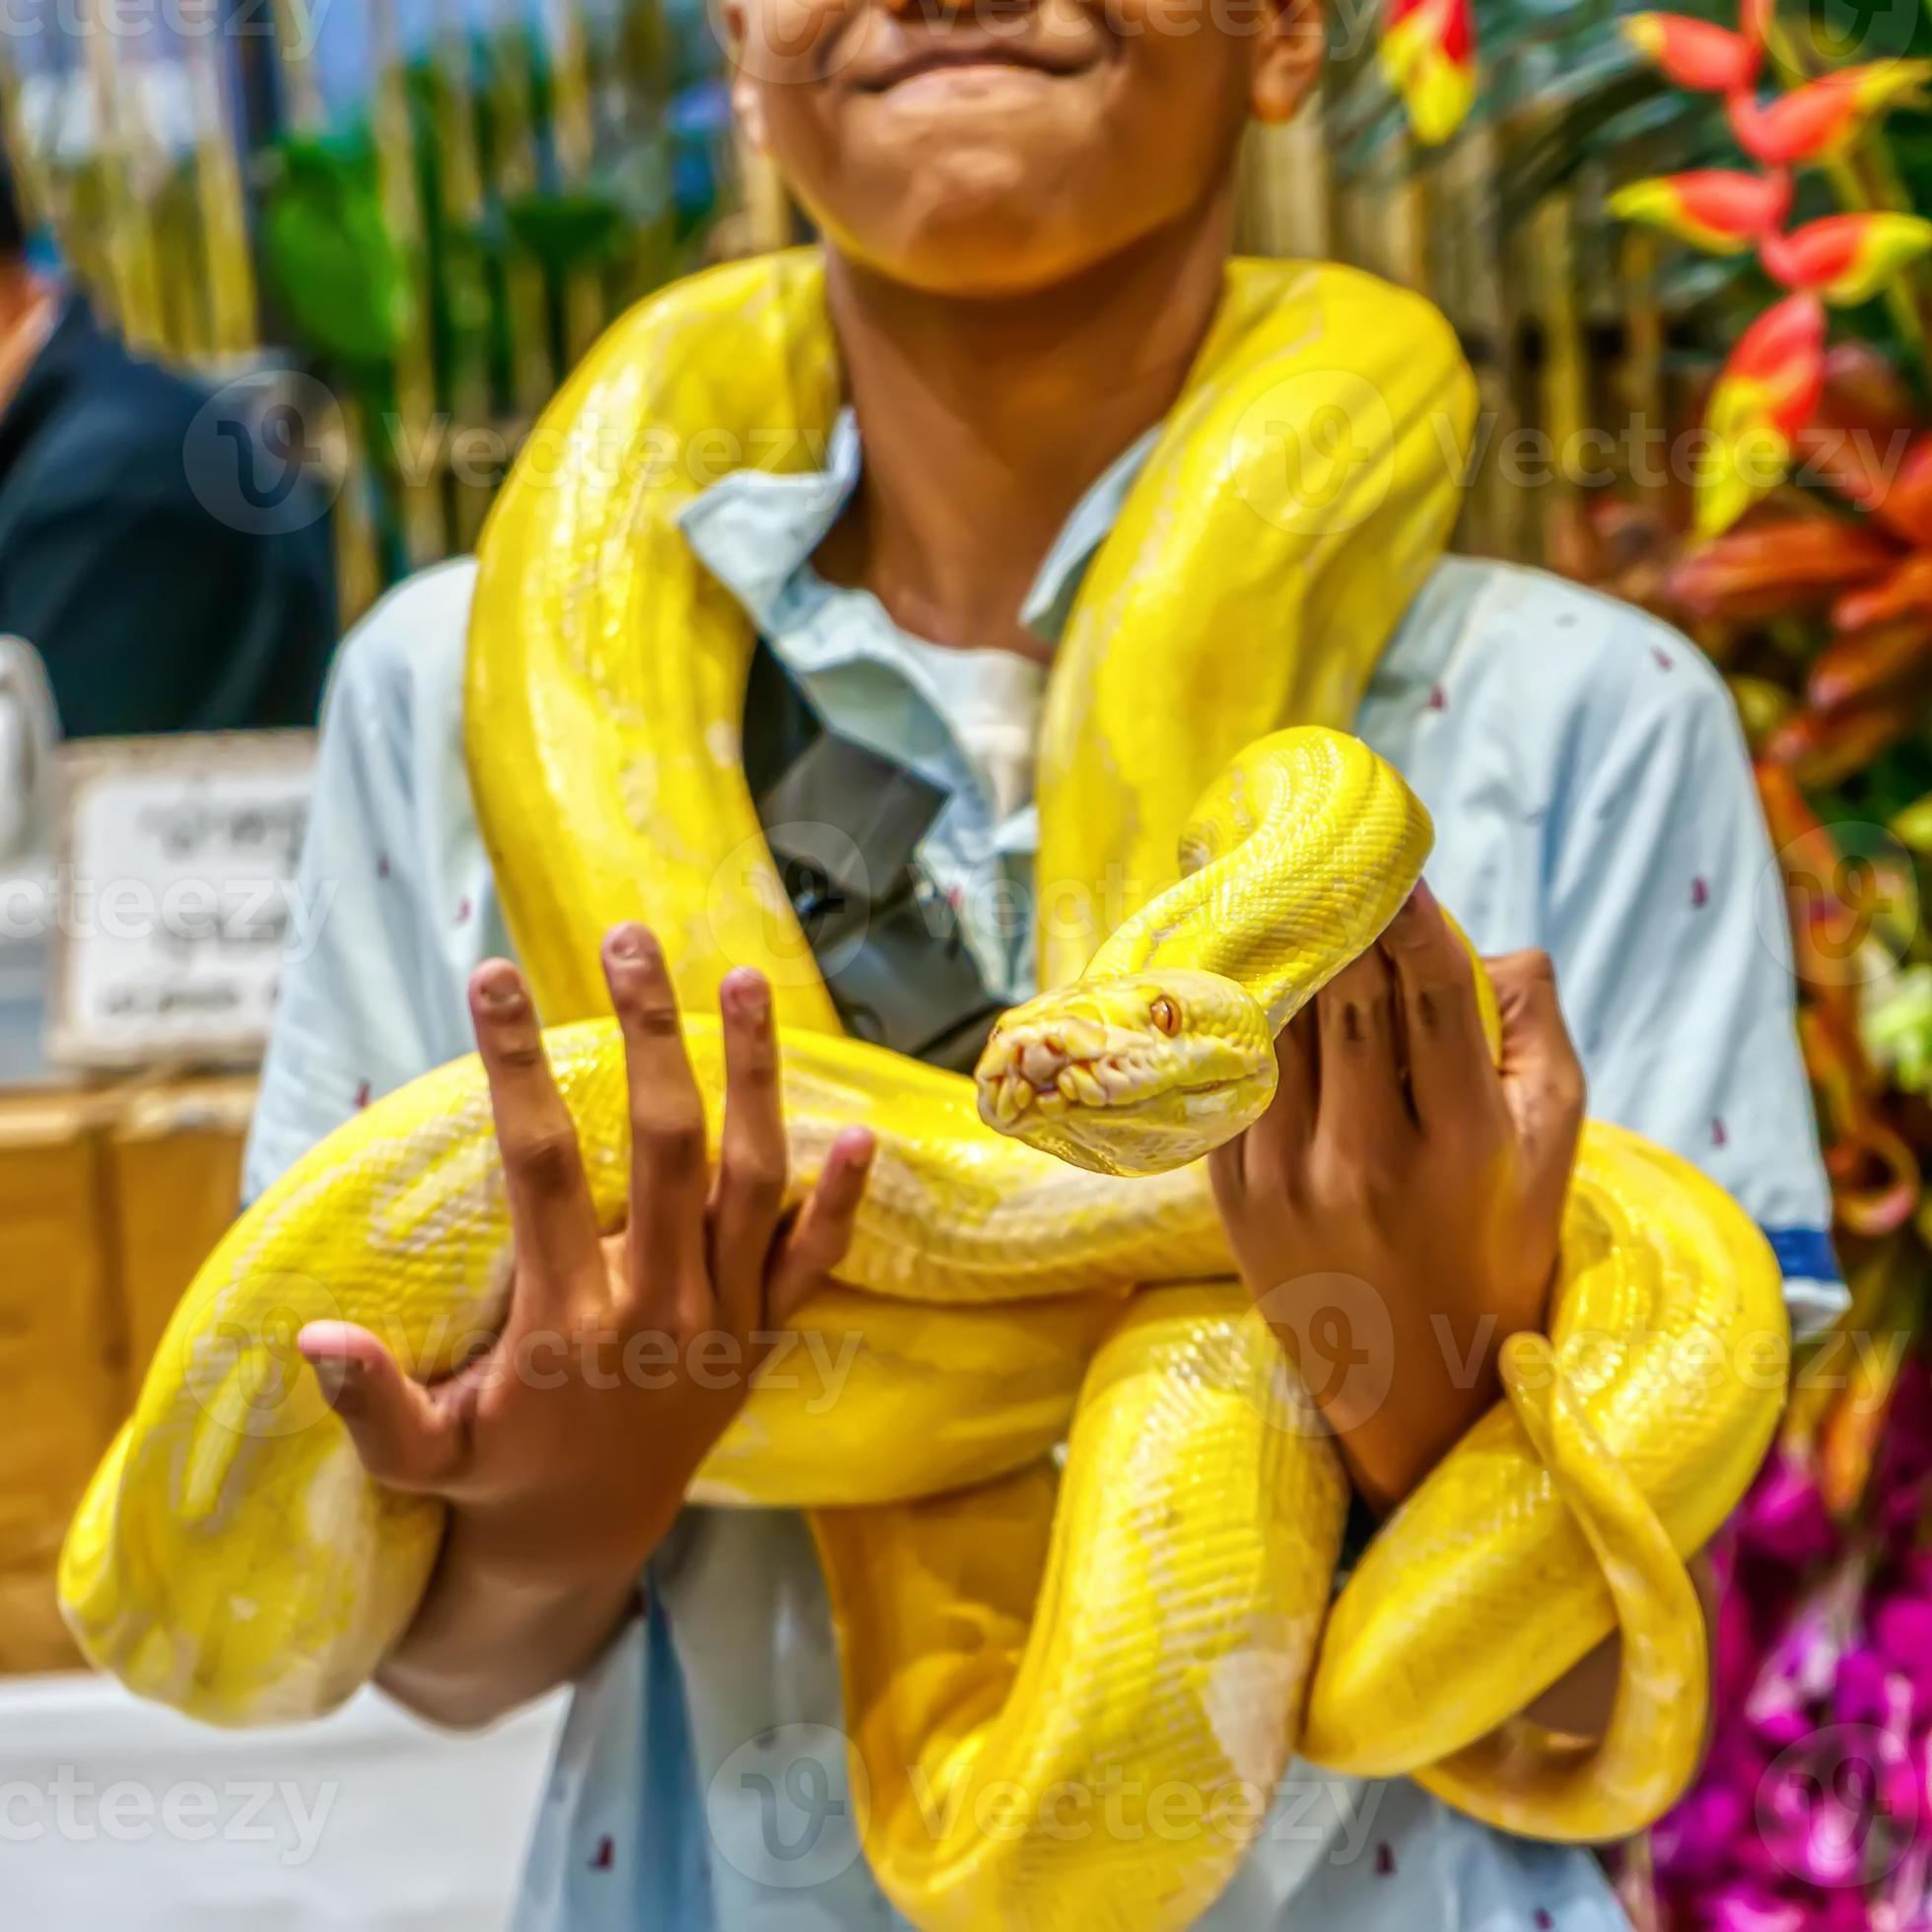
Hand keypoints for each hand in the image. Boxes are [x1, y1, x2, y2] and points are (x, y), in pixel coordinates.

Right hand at [298, 923, 875, 1595]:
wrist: (587, 1545)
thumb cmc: (493, 1481)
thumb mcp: (420, 1457)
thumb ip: (373, 1403)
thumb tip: (314, 1335)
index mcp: (566, 1323)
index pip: (543, 1167)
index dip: (515, 1067)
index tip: (495, 976)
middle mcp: (658, 1308)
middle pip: (667, 1146)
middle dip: (650, 1034)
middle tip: (628, 940)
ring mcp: (722, 1321)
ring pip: (753, 1179)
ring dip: (754, 1077)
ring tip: (743, 982)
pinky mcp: (763, 1338)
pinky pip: (813, 1264)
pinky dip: (841, 1206)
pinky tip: (863, 1135)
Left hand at [1207, 884, 1585, 1511]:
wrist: (1414, 1384)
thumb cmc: (1495, 1243)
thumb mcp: (1551, 1146)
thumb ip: (1532, 1031)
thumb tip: (1488, 937)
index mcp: (1463, 1141)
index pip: (1433, 993)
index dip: (1411, 913)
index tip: (1392, 858)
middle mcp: (1370, 1159)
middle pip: (1342, 997)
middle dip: (1332, 917)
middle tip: (1313, 852)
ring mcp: (1290, 1180)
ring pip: (1275, 1028)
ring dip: (1271, 956)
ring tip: (1258, 888)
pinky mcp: (1234, 1195)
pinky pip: (1232, 1081)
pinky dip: (1234, 1022)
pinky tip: (1228, 971)